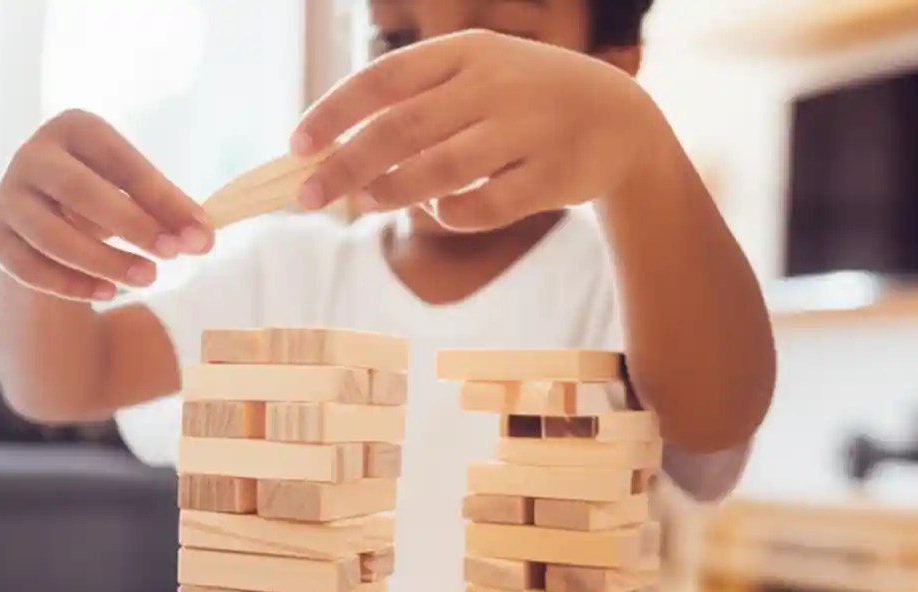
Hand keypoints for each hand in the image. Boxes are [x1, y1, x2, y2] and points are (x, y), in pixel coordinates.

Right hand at [0, 110, 212, 300]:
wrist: (47, 215)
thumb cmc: (103, 195)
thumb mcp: (137, 193)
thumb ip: (168, 211)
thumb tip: (201, 238)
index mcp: (75, 128)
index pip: (122, 162)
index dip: (162, 201)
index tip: (199, 236)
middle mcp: (33, 154)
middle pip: (78, 191)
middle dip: (130, 227)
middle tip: (170, 257)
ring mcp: (7, 193)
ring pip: (49, 234)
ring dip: (102, 261)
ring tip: (146, 279)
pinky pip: (27, 265)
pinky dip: (69, 284)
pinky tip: (108, 292)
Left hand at [290, 30, 663, 231]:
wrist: (621, 120)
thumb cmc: (520, 102)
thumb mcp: (473, 78)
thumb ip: (412, 104)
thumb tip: (332, 150)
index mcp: (466, 51)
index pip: (383, 78)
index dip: (333, 112)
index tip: (296, 146)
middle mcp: (495, 83)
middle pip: (400, 130)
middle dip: (345, 166)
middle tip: (308, 196)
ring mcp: (527, 129)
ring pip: (438, 171)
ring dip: (390, 192)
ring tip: (364, 201)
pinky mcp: (551, 176)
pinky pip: (481, 208)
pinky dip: (449, 215)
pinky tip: (440, 209)